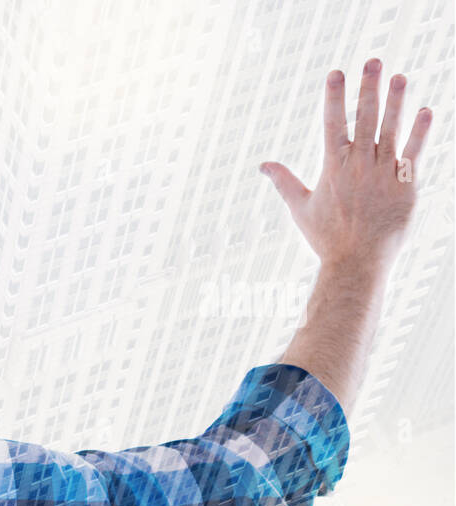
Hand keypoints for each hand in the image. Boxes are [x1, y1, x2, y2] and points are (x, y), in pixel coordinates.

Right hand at [261, 59, 431, 270]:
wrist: (357, 261)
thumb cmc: (327, 237)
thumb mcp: (300, 208)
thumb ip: (284, 182)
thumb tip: (263, 165)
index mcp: (333, 167)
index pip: (333, 123)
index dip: (335, 96)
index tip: (337, 72)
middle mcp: (359, 165)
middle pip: (366, 118)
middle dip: (369, 87)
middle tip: (374, 61)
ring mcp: (384, 173)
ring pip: (393, 129)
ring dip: (397, 101)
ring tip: (400, 77)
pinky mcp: (406, 184)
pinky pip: (415, 152)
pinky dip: (421, 132)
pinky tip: (425, 111)